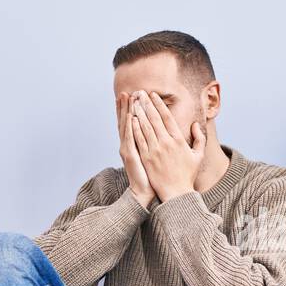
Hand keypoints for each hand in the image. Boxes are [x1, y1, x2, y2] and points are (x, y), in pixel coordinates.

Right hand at [117, 92, 154, 208]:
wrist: (144, 193)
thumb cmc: (151, 177)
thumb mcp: (151, 157)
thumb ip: (153, 145)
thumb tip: (160, 135)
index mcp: (134, 145)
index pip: (131, 124)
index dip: (130, 110)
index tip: (133, 97)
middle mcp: (128, 145)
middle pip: (125, 122)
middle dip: (125, 107)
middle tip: (126, 92)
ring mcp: (128, 150)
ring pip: (126, 127)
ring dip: (126, 111)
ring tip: (126, 98)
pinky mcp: (130, 156)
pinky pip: (130, 138)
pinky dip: (129, 127)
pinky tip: (130, 116)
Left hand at [129, 90, 204, 202]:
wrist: (177, 193)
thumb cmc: (188, 175)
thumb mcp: (198, 156)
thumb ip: (199, 138)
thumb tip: (195, 124)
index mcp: (179, 141)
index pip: (167, 117)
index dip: (159, 104)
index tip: (153, 95)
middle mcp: (167, 143)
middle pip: (154, 118)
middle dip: (146, 103)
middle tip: (140, 92)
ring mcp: (155, 150)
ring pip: (145, 127)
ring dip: (139, 112)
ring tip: (134, 101)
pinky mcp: (147, 158)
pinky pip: (139, 139)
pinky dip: (134, 128)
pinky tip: (130, 118)